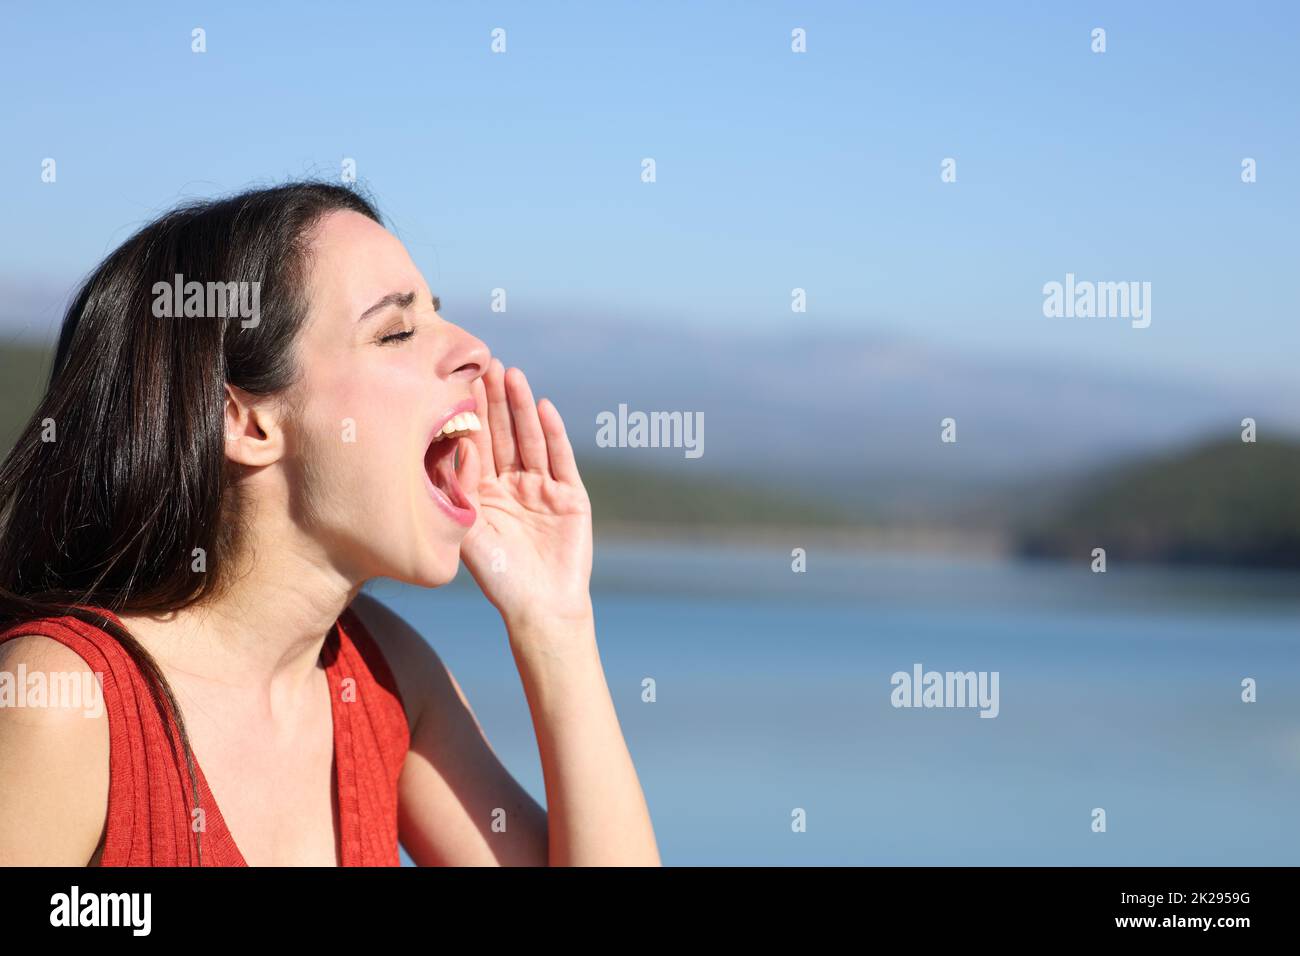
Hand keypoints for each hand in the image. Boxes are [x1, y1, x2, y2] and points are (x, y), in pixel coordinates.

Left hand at [457, 358, 593, 634]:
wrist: (542, 609)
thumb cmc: (499, 580)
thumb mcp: (469, 532)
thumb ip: (460, 490)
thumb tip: (452, 444)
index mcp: (483, 494)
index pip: (474, 445)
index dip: (468, 414)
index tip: (457, 380)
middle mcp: (512, 486)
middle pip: (502, 434)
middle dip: (494, 400)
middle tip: (484, 363)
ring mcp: (542, 489)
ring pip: (530, 440)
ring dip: (521, 408)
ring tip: (512, 375)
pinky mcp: (570, 496)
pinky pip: (560, 459)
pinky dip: (552, 434)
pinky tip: (543, 409)